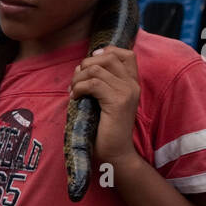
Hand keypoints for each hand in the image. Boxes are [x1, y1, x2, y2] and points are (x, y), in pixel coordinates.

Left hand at [70, 46, 139, 168]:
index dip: (107, 52)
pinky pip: (94, 83)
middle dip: (86, 64)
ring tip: (73, 91)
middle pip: (109, 57)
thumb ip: (100, 84)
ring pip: (97, 69)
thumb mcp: (104, 101)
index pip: (127, 54)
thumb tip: (81, 67)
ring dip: (79, 78)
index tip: (90, 62)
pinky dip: (79, 88)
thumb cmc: (105, 130)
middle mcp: (132, 85)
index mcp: (132, 83)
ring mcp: (127, 92)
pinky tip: (75, 98)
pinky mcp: (117, 102)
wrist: (115, 154)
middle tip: (76, 82)